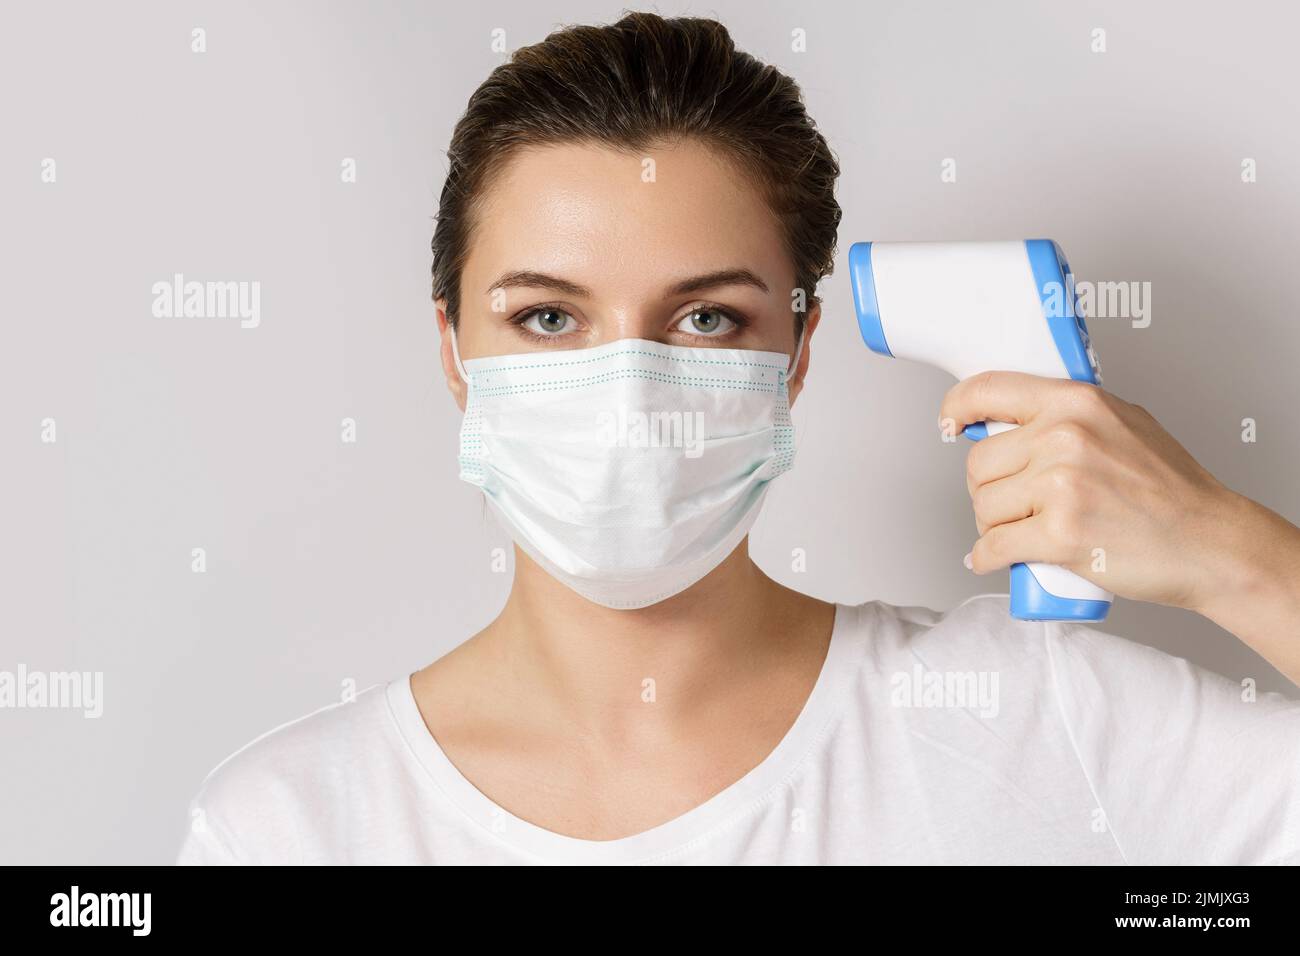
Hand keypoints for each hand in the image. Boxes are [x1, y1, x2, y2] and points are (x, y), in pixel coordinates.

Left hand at [939, 371, 1299, 682]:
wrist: (1210, 542)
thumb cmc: (1171, 488)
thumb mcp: (1123, 421)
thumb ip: (1069, 413)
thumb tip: (1011, 417)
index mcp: (1076, 402)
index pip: (988, 390)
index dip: (957, 407)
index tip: (950, 423)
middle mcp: (1065, 438)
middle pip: (977, 462)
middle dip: (985, 488)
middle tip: (1010, 501)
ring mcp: (1061, 487)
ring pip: (982, 507)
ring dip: (990, 525)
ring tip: (1020, 529)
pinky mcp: (1059, 536)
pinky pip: (994, 547)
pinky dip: (987, 558)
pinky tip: (993, 558)